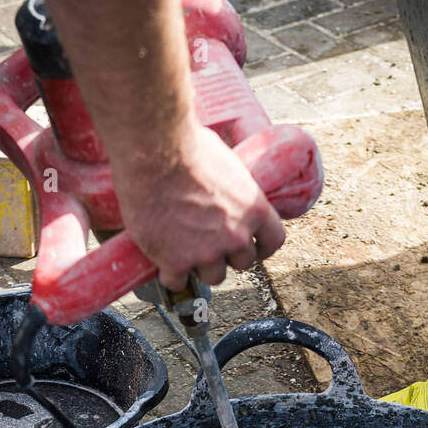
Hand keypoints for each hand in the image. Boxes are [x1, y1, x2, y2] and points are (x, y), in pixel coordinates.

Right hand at [112, 123, 285, 290]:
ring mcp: (206, 252)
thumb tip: (224, 184)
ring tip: (185, 250)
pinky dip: (170, 274)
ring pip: (212, 276)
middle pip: (243, 263)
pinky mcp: (175, 262)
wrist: (154, 153)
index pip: (273, 241)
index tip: (252, 248)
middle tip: (209, 244)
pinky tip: (162, 261)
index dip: (261, 247)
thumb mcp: (226, 162)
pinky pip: (177, 282)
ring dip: (201, 267)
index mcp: (254, 208)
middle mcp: (235, 236)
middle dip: (228, 255)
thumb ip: (232, 187)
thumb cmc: (187, 146)